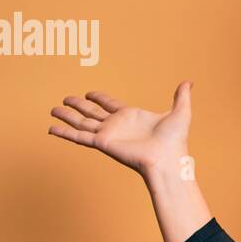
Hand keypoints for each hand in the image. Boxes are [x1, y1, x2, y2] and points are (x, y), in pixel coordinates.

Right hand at [47, 81, 193, 176]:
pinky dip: (64, 132)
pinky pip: (78, 136)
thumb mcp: (180, 113)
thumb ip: (182, 96)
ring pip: (81, 122)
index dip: (99, 97)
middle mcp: (117, 125)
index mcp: (131, 116)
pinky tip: (51, 128)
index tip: (89, 93)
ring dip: (66, 116)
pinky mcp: (102, 143)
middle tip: (65, 99)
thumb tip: (189, 82)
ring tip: (52, 109)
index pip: (110, 104)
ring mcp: (108, 135)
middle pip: (91, 112)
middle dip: (78, 105)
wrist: (167, 159)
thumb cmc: (175, 141)